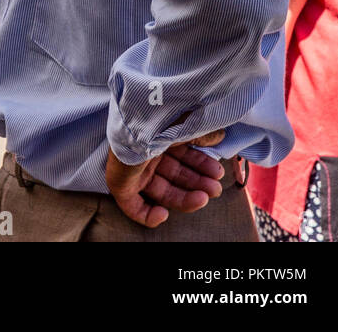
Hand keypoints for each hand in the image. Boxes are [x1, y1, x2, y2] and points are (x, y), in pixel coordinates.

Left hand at [105, 130, 226, 227]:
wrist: (136, 123)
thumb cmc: (163, 121)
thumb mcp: (188, 125)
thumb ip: (203, 134)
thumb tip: (217, 137)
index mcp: (158, 136)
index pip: (182, 156)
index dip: (201, 165)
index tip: (217, 172)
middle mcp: (144, 152)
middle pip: (174, 175)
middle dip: (197, 183)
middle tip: (215, 189)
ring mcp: (132, 168)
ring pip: (160, 191)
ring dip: (184, 199)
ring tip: (204, 198)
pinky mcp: (119, 183)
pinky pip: (132, 205)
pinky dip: (148, 215)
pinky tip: (164, 214)